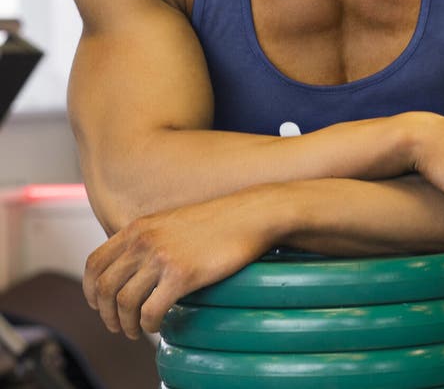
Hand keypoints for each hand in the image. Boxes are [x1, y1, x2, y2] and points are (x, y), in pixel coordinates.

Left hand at [83, 186, 283, 338]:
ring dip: (126, 324)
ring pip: (124, 303)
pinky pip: (151, 311)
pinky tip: (157, 325)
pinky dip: (149, 325)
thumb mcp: (174, 221)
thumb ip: (150, 238)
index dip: (91, 291)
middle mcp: (145, 240)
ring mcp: (162, 257)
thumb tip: (134, 267)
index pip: (95, 263)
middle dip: (106, 314)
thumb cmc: (219, 220)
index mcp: (139, 227)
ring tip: (137, 330)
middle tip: (118, 327)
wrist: (252, 214)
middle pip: (104, 287)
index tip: (100, 305)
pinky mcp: (182, 274)